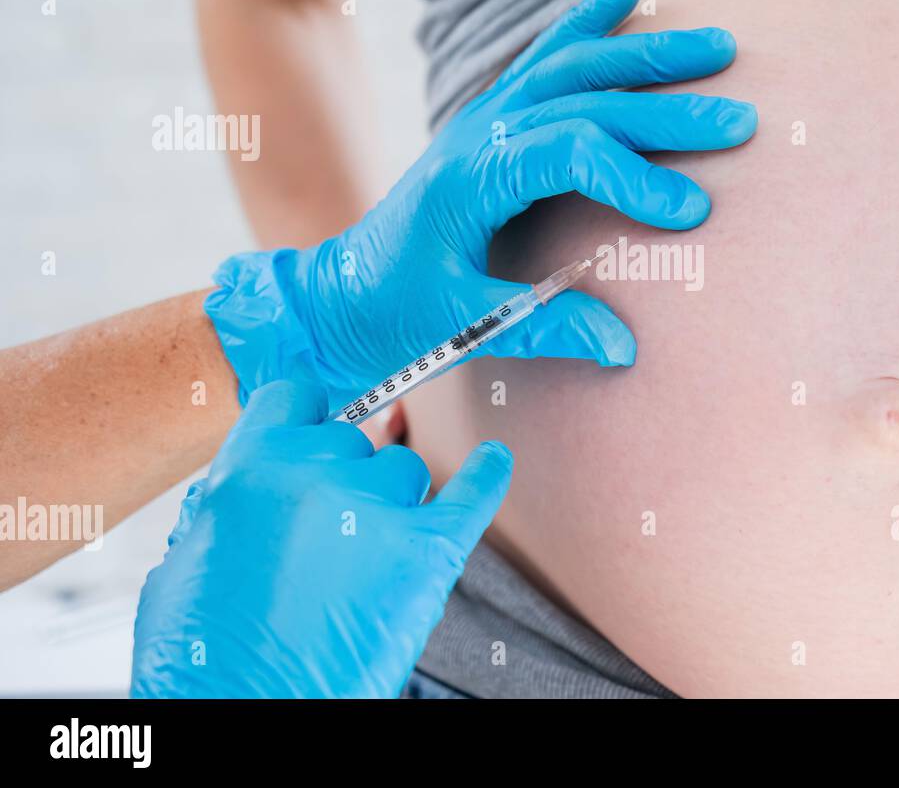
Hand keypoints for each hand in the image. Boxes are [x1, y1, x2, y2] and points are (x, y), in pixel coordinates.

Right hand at [130, 380, 509, 698]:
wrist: (245, 716)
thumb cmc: (205, 657)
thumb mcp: (188, 559)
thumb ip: (231, 504)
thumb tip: (256, 485)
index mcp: (249, 466)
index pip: (298, 398)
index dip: (309, 420)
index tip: (318, 433)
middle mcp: (315, 473)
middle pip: (354, 442)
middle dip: (345, 479)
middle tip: (328, 537)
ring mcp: (374, 509)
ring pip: (404, 471)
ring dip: (390, 503)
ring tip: (363, 560)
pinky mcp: (426, 553)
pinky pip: (471, 495)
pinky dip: (487, 476)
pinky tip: (494, 462)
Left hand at [206, 0, 755, 408]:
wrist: (340, 293)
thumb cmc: (394, 316)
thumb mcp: (460, 330)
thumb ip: (541, 330)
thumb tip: (624, 347)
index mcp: (469, 180)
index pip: (567, 154)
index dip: (634, 176)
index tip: (692, 212)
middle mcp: (479, 134)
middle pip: (586, 100)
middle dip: (666, 108)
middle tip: (739, 120)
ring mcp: (484, 118)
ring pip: (574, 66)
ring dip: (647, 54)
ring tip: (720, 45)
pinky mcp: (491, 119)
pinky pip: (544, 58)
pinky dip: (588, 24)